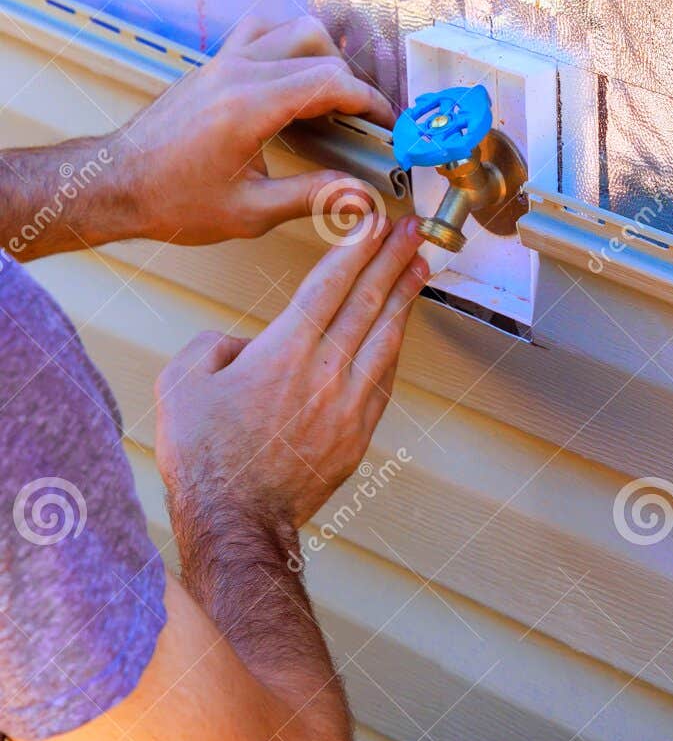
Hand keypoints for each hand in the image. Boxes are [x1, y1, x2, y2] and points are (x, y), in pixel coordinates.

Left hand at [112, 15, 394, 245]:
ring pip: (292, 30)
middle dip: (353, 84)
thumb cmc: (173, 200)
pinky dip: (289, 46)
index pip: (330, 81)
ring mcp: (222, 63)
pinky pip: (262, 32)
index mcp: (248, 107)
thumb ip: (314, 197)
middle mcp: (236, 73)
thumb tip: (364, 197)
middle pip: (319, 50)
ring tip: (333, 98)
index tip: (387, 126)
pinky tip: (295, 80)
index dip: (370, 102)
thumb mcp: (251, 212)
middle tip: (364, 121)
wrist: (117, 184)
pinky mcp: (214, 65)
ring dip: (324, 56)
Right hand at [155, 214, 425, 531]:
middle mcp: (326, 371)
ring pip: (386, 337)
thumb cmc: (206, 456)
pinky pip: (384, 378)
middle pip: (368, 302)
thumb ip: (213, 344)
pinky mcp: (359, 432)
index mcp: (285, 351)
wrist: (238, 518)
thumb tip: (243, 343)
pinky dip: (395, 347)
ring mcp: (349, 403)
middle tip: (414, 230)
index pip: (330, 284)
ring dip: (406, 298)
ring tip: (421, 268)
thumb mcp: (183, 382)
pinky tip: (399, 332)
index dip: (357, 247)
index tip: (377, 222)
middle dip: (393, 259)